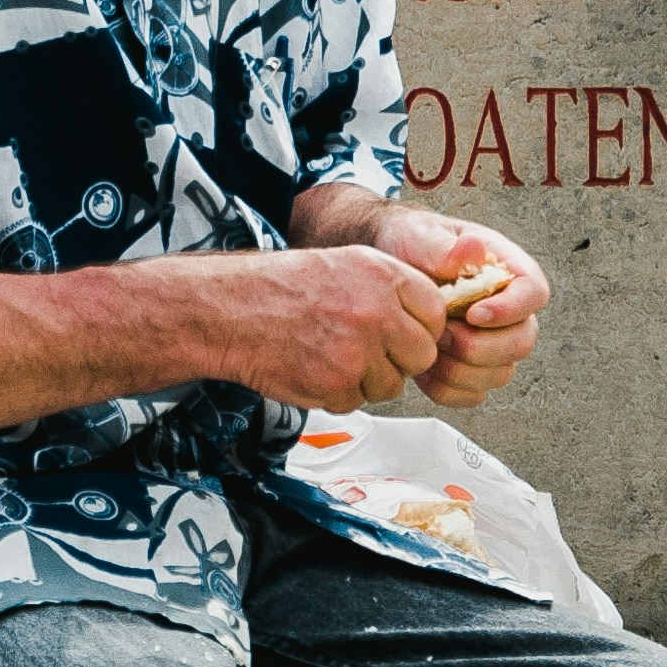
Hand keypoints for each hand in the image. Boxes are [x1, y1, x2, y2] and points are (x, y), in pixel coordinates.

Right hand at [230, 246, 446, 410]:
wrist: (231, 310)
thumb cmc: (281, 288)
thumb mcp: (346, 265)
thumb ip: (390, 289)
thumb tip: (426, 318)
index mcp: (384, 275)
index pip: (435, 313)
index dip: (419, 327)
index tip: (402, 332)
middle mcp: (377, 312)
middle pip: (422, 355)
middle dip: (399, 359)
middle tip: (367, 350)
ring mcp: (359, 351)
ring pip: (392, 384)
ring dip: (367, 380)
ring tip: (332, 356)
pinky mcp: (338, 385)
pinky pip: (357, 402)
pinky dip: (337, 394)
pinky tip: (315, 369)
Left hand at [358, 209, 545, 411]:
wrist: (385, 267)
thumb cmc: (410, 244)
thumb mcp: (419, 235)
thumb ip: (444, 246)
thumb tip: (473, 249)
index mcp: (506, 268)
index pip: (534, 292)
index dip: (511, 310)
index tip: (474, 314)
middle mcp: (507, 309)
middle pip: (522, 342)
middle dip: (478, 346)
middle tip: (441, 332)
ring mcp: (492, 343)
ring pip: (500, 374)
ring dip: (460, 369)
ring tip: (430, 345)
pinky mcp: (471, 370)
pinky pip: (473, 395)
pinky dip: (446, 388)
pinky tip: (424, 368)